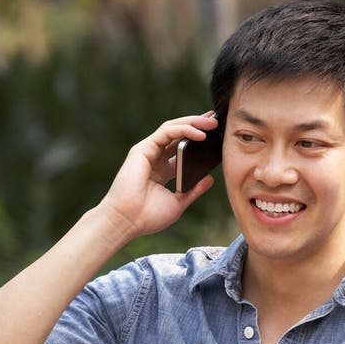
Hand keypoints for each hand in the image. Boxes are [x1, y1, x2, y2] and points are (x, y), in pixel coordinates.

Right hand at [99, 114, 218, 241]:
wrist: (128, 221)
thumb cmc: (148, 217)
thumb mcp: (178, 203)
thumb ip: (193, 190)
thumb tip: (210, 179)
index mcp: (162, 171)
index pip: (182, 150)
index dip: (198, 142)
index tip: (215, 137)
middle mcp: (155, 158)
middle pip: (178, 135)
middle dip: (198, 125)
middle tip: (216, 122)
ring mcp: (148, 152)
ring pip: (173, 129)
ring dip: (193, 123)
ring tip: (212, 123)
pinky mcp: (143, 149)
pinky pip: (167, 132)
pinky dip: (184, 130)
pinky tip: (200, 133)